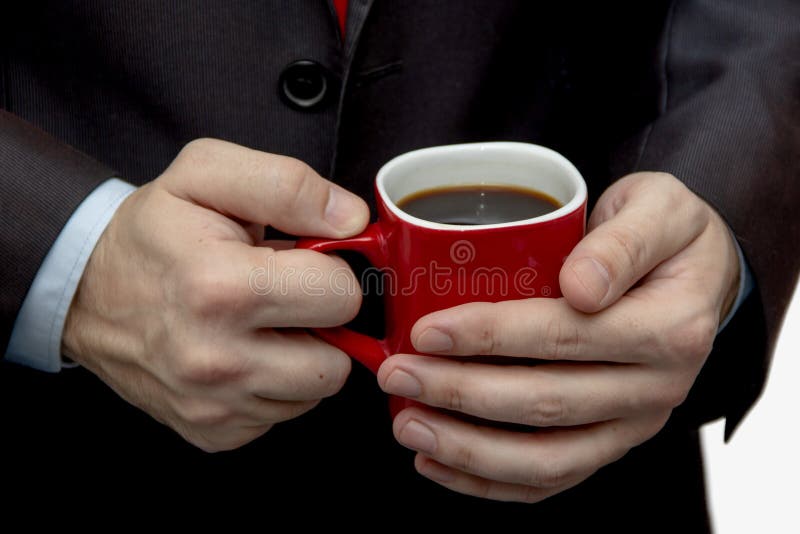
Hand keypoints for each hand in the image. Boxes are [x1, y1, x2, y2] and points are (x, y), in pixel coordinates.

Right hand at [63, 139, 368, 451]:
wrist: (85, 291)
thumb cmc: (153, 231)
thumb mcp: (207, 174)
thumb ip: (287, 186)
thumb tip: (352, 220)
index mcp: (223, 289)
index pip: (342, 296)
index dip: (330, 271)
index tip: (301, 262)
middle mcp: (218, 360)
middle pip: (338, 360)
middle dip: (323, 323)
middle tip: (286, 296)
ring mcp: (213, 405)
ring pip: (313, 392)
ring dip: (302, 357)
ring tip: (263, 324)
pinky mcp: (211, 431)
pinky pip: (280, 415)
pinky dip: (274, 386)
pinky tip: (244, 353)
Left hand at [378, 172, 739, 501]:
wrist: (700, 279)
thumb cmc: (667, 235)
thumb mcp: (657, 208)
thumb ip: (621, 241)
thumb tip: (581, 287)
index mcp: (670, 327)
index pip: (567, 336)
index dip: (491, 336)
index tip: (427, 330)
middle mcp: (656, 387)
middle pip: (547, 403)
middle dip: (460, 393)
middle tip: (397, 374)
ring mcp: (634, 424)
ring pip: (546, 458)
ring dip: (468, 449)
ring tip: (407, 426)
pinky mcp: (612, 443)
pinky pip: (552, 478)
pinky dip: (491, 481)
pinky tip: (440, 463)